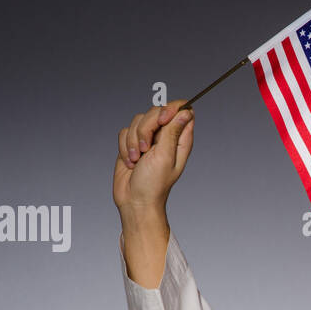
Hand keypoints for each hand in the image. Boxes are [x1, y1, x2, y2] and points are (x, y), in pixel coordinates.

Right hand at [112, 99, 194, 214]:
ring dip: (133, 141)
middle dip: (145, 129)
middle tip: (146, 149)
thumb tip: (186, 111)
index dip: (170, 109)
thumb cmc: (153, 184)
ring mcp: (148, 140)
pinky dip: (125, 147)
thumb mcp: (165, 156)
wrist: (134, 200)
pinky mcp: (132, 143)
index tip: (162, 120)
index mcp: (179, 140)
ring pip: (137, 121)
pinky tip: (131, 162)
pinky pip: (124, 132)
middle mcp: (165, 137)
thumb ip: (173, 131)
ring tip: (138, 160)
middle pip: (156, 112)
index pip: (182, 110)